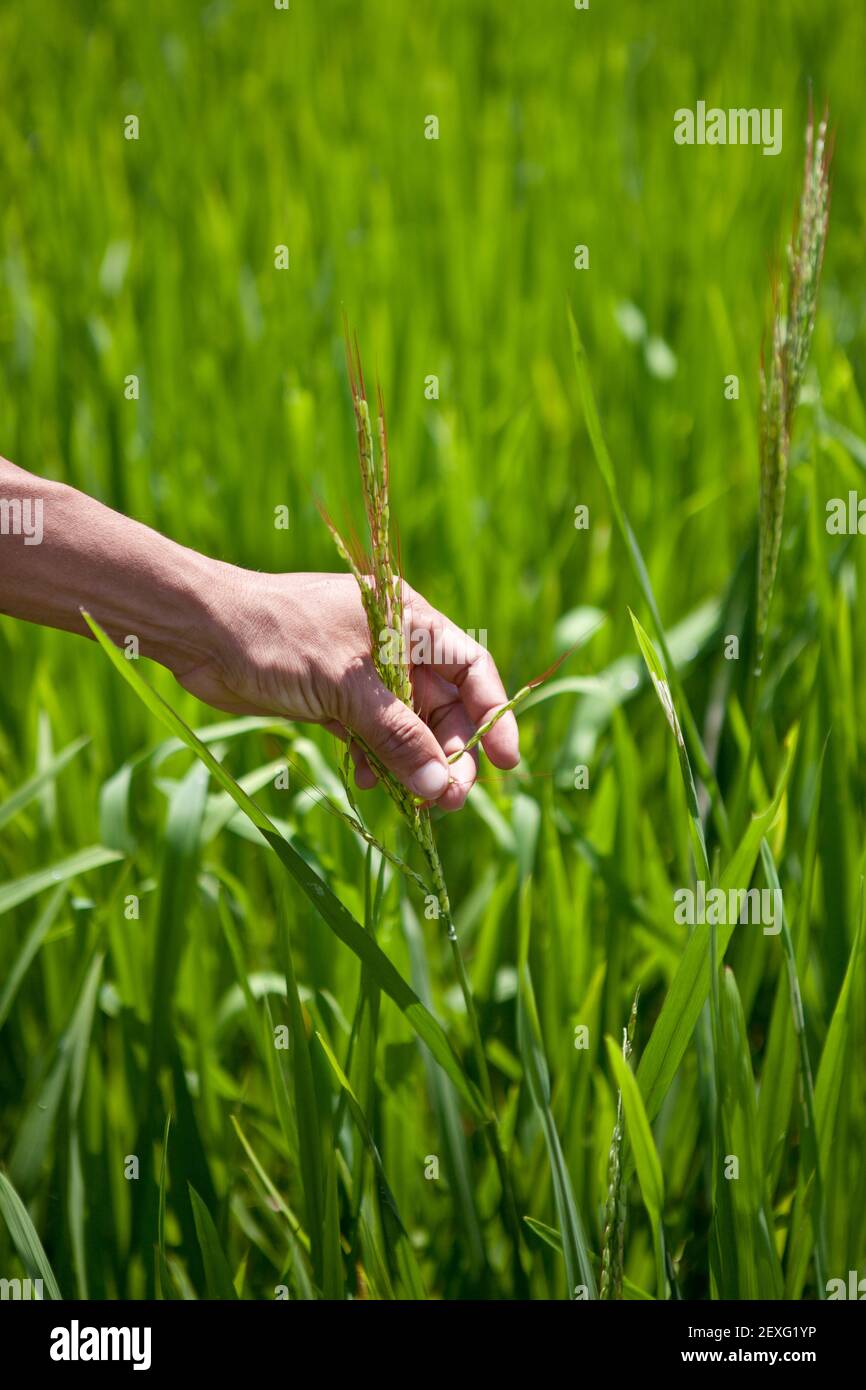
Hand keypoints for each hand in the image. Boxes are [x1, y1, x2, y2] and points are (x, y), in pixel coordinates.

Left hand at [178, 570, 519, 811]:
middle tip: (451, 798)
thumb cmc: (279, 638)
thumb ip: (399, 738)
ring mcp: (361, 675)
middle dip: (449, 753)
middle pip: (442, 707)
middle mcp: (393, 647)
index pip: (471, 668)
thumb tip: (443, 787)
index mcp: (408, 622)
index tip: (506, 761)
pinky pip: (371, 737)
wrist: (200, 632)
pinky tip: (372, 784)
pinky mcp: (332, 699)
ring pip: (406, 728)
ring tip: (418, 805)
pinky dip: (376, 760)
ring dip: (414, 765)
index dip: (494, 714)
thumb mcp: (348, 688)